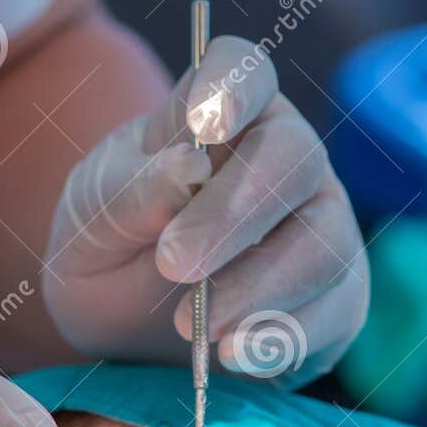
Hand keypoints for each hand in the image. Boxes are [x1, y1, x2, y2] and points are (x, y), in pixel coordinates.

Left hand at [43, 36, 368, 383]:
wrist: (123, 333)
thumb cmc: (110, 246)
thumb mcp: (92, 215)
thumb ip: (128, 190)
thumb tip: (185, 168)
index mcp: (223, 114)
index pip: (244, 72)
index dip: (232, 88)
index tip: (205, 123)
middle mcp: (286, 159)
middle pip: (293, 157)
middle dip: (234, 213)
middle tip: (173, 264)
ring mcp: (320, 228)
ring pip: (321, 242)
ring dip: (257, 286)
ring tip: (195, 328)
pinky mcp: (335, 301)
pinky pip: (330, 312)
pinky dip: (280, 337)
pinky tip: (231, 354)